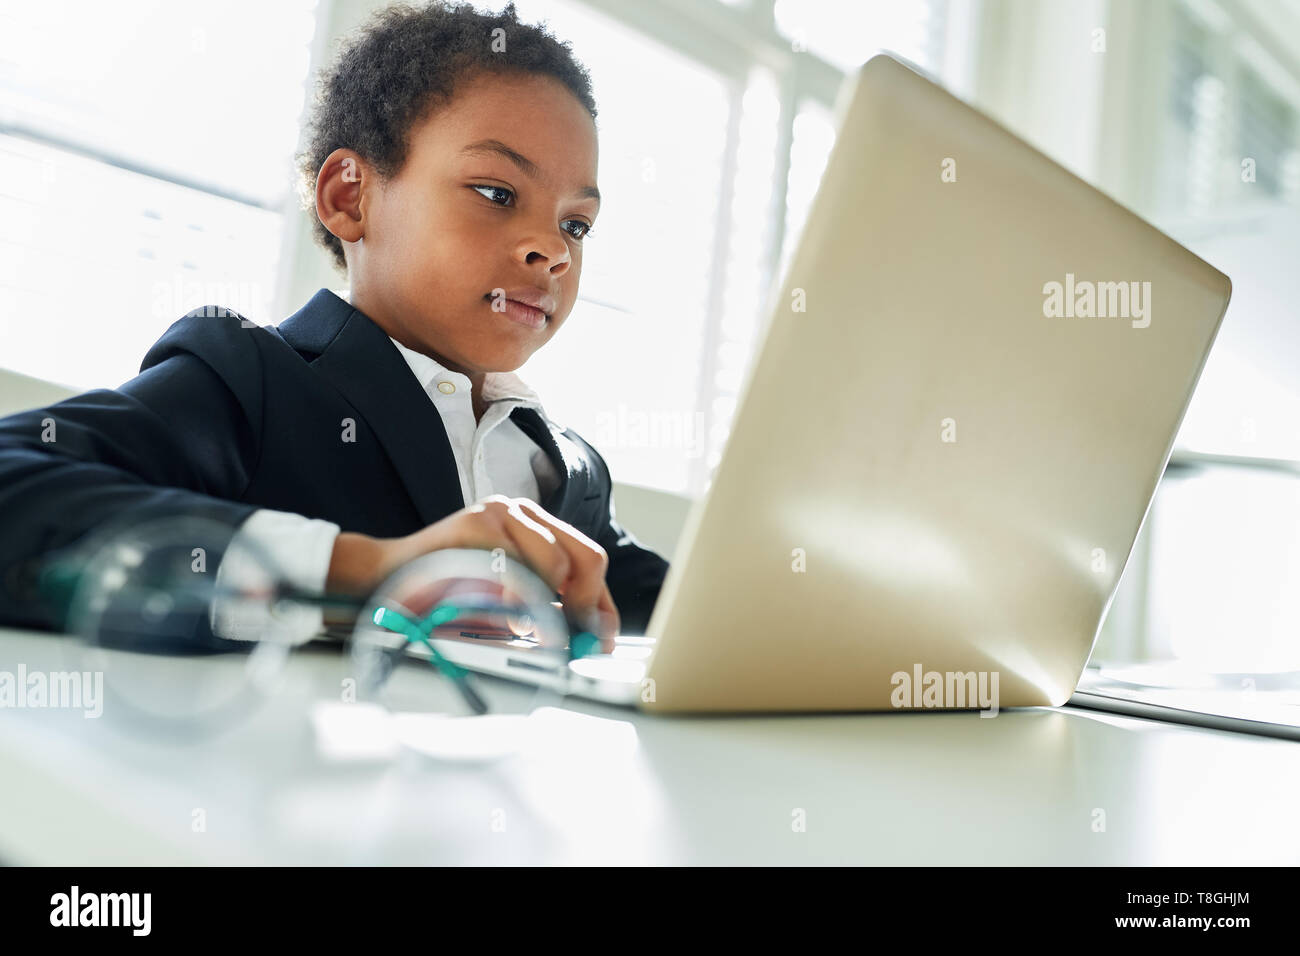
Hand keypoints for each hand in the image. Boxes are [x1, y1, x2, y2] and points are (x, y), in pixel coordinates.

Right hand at [327, 495, 619, 651]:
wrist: (389, 576)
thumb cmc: (448, 590)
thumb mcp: (507, 600)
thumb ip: (545, 609)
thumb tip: (589, 640)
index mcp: (536, 527)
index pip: (590, 561)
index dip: (603, 606)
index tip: (602, 641)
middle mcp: (524, 513)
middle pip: (589, 557)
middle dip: (587, 604)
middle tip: (573, 637)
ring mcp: (502, 512)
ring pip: (558, 563)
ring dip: (550, 606)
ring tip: (527, 628)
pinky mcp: (478, 522)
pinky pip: (518, 566)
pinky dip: (519, 598)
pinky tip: (506, 616)